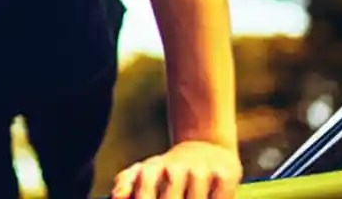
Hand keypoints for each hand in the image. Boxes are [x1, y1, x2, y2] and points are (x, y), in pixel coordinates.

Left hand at [111, 140, 241, 198]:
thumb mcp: (144, 172)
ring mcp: (200, 170)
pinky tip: (209, 198)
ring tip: (188, 197)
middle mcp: (175, 168)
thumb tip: (116, 197)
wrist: (205, 146)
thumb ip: (126, 184)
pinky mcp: (226, 174)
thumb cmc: (168, 169)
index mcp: (152, 169)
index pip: (143, 194)